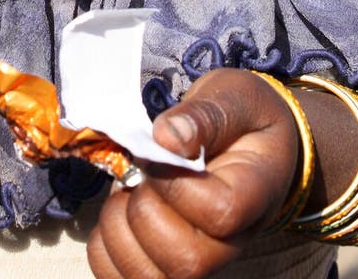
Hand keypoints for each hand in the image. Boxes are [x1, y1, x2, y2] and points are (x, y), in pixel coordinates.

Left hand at [87, 69, 299, 278]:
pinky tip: (116, 210)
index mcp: (253, 195)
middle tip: (141, 172)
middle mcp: (228, 240)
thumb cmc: (244, 118)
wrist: (250, 142)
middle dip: (144, 209)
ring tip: (127, 190)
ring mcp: (198, 258)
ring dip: (119, 229)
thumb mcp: (234, 97)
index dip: (177, 184)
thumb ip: (206, 115)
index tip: (163, 150)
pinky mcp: (167, 262)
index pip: (220, 213)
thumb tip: (166, 138)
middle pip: (184, 260)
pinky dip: (105, 248)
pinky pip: (124, 277)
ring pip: (150, 277)